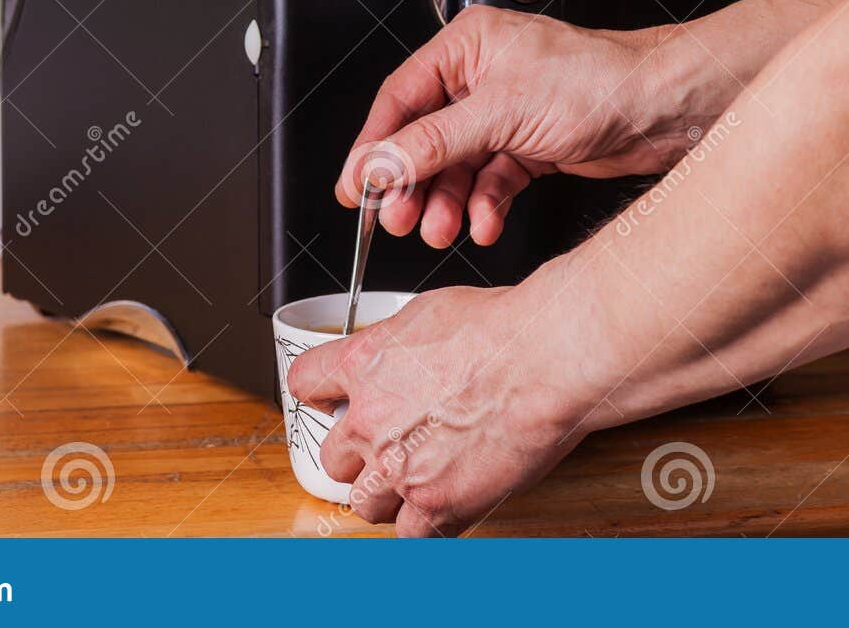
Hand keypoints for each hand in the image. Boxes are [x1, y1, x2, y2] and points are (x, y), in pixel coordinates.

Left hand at [286, 283, 588, 535]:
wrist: (543, 359)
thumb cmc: (503, 328)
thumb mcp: (432, 313)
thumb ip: (401, 344)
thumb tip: (404, 355)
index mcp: (364, 365)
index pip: (305, 383)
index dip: (319, 393)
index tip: (331, 399)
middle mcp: (370, 421)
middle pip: (333, 457)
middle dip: (357, 455)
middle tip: (388, 447)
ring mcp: (400, 468)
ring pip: (364, 503)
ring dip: (386, 495)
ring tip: (418, 481)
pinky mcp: (437, 504)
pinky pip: (411, 535)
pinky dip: (425, 526)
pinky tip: (444, 508)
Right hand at [337, 6, 702, 245]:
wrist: (665, 109)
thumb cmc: (601, 79)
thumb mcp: (502, 112)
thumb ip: (434, 142)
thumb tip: (380, 163)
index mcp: (468, 47)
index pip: (401, 100)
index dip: (374, 147)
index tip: (355, 188)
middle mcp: (484, 77)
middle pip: (426, 139)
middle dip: (413, 184)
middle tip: (399, 219)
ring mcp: (509, 113)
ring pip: (458, 166)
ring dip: (447, 201)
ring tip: (442, 228)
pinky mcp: (532, 145)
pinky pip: (491, 181)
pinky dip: (484, 205)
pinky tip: (484, 222)